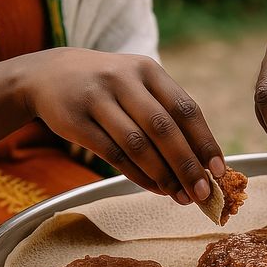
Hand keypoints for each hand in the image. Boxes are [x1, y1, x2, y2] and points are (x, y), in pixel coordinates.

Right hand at [18, 48, 223, 204]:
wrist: (46, 75)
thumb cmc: (108, 86)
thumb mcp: (137, 84)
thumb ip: (167, 113)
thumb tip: (203, 160)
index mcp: (148, 70)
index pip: (185, 109)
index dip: (205, 141)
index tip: (220, 170)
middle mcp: (124, 80)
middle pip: (164, 129)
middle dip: (187, 165)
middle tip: (204, 193)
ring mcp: (97, 99)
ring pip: (138, 144)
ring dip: (163, 175)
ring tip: (180, 196)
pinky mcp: (76, 121)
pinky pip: (113, 154)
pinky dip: (137, 175)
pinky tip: (154, 188)